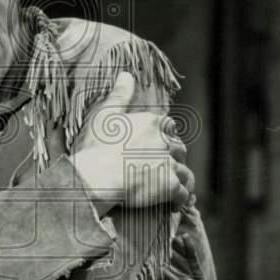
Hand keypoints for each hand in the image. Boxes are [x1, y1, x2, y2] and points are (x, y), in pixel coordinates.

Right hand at [70, 73, 194, 214]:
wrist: (95, 177)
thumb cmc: (96, 148)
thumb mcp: (104, 116)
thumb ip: (119, 95)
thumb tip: (126, 75)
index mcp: (152, 123)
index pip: (169, 127)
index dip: (164, 138)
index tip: (157, 148)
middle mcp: (165, 141)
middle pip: (179, 149)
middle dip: (173, 159)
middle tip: (162, 170)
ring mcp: (169, 164)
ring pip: (184, 172)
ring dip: (179, 181)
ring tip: (172, 190)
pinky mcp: (170, 186)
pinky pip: (182, 194)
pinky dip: (179, 200)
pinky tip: (172, 205)